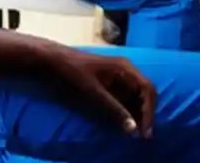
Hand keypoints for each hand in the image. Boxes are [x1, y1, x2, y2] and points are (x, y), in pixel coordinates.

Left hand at [41, 47, 155, 136]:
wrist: (50, 62)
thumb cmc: (71, 73)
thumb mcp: (93, 93)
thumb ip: (114, 110)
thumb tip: (133, 129)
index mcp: (124, 68)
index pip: (147, 89)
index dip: (149, 112)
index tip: (144, 132)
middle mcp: (124, 71)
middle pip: (143, 94)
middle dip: (144, 115)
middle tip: (140, 136)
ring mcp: (115, 77)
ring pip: (133, 98)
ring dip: (134, 115)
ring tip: (132, 134)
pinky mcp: (106, 84)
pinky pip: (121, 99)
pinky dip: (123, 112)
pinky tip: (120, 123)